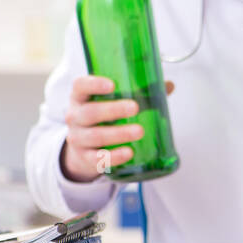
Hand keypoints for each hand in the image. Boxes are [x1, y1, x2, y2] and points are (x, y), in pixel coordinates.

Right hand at [60, 75, 174, 182]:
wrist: (84, 149)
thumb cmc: (104, 119)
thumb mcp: (113, 103)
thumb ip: (139, 92)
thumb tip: (168, 85)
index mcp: (81, 98)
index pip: (80, 86)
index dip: (93, 84)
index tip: (112, 84)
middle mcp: (75, 117)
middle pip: (89, 112)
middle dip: (112, 110)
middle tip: (135, 108)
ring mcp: (78, 138)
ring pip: (94, 136)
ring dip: (118, 134)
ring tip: (139, 131)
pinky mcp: (84, 158)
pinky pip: (97, 158)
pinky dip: (114, 156)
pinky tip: (129, 152)